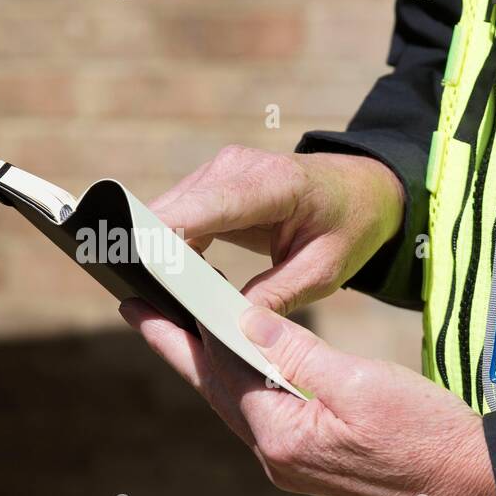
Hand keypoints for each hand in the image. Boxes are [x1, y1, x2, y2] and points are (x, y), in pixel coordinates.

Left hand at [118, 299, 495, 495]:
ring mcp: (295, 466)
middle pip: (217, 392)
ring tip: (183, 331)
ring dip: (211, 366)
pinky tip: (247, 366)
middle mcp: (279, 458)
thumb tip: (243, 319)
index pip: (218, 372)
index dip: (180, 332)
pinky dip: (249, 384)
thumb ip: (296, 352)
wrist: (471, 482)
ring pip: (241, 405)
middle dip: (179, 349)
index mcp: (283, 437)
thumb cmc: (426, 433)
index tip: (143, 300)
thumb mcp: (360, 382)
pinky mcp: (315, 464)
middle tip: (141, 312)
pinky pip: (267, 416)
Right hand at [149, 145, 403, 314]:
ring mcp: (219, 172)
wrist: (360, 191)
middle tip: (152, 304)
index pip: (209, 207)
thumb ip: (276, 296)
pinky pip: (178, 219)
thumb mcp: (323, 272)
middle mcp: (236, 168)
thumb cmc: (347, 228)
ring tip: (175, 299)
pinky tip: (191, 281)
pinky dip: (176, 251)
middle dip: (156, 256)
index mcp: (275, 184)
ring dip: (164, 256)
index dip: (168, 232)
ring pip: (168, 216)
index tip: (134, 258)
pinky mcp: (210, 184)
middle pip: (175, 212)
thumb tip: (230, 327)